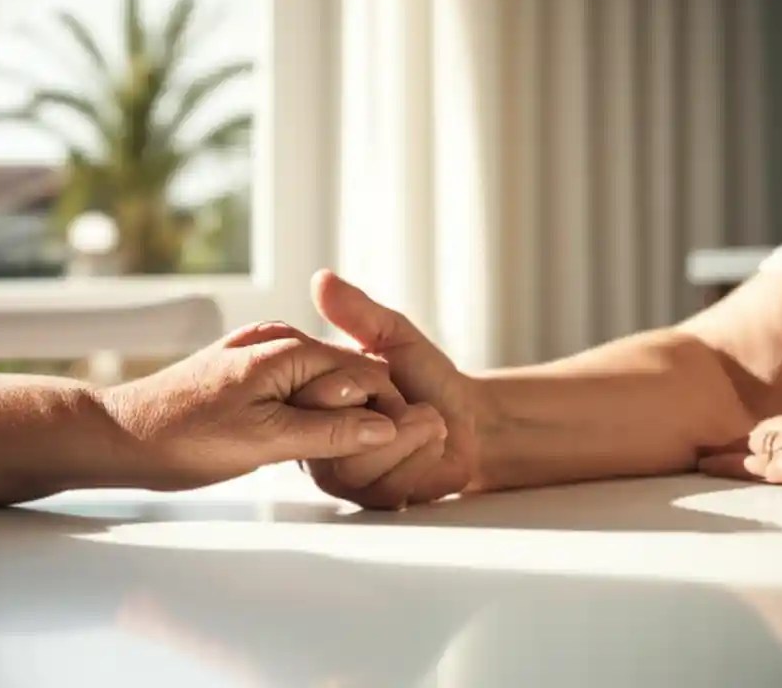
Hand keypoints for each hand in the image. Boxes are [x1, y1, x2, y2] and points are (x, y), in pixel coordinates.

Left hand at [99, 321, 443, 491]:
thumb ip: (330, 433)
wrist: (116, 435)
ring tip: (342, 459)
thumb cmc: (182, 437)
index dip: (391, 410)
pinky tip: (304, 445)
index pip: (367, 371)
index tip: (408, 447)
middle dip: (366, 414)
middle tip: (377, 461)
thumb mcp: (266, 441)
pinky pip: (296, 392)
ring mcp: (259, 356)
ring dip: (336, 419)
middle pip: (347, 374)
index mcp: (288, 348)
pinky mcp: (245, 375)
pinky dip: (308, 417)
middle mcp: (276, 341)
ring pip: (321, 385)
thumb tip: (385, 428)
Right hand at [303, 270, 486, 506]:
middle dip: (388, 411)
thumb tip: (323, 279)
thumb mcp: (393, 335)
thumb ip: (357, 312)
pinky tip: (433, 444)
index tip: (384, 375)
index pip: (311, 398)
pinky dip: (424, 458)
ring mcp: (347, 479)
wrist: (470, 417)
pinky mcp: (377, 502)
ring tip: (427, 419)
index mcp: (313, 403)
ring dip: (411, 435)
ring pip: (362, 465)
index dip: (355, 384)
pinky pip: (391, 486)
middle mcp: (318, 445)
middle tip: (408, 400)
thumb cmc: (425, 376)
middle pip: (333, 436)